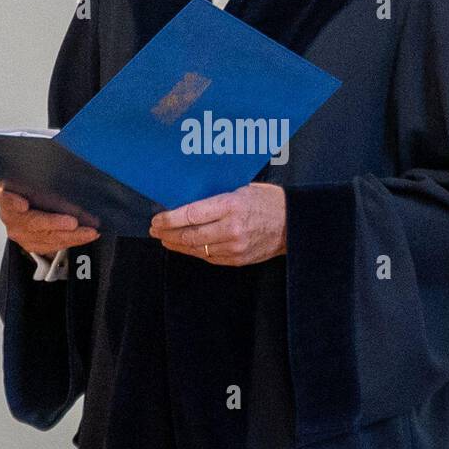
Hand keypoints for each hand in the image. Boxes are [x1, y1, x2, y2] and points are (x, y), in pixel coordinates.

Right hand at [0, 183, 99, 256]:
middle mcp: (10, 216)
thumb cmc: (30, 188)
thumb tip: (64, 166)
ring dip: (71, 235)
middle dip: (54, 223)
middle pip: (31, 222)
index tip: (24, 205)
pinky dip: (73, 240)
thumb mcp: (30, 178)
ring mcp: (20, 233)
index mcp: (4, 195)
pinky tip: (87, 235)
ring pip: (47, 237)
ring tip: (89, 231)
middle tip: (73, 223)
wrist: (24, 206)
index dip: (12, 201)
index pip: (3, 197)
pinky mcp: (31, 244)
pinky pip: (54, 245)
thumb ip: (39, 176)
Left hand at [149, 182, 286, 265]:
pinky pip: (208, 257)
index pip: (191, 214)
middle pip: (189, 234)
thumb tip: (186, 199)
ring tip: (165, 238)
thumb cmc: (267, 201)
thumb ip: (215, 196)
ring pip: (196, 249)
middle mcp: (231, 228)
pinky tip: (184, 246)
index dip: (169, 218)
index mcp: (231, 205)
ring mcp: (234, 247)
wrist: (292, 223)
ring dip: (177, 244)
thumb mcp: (241, 188)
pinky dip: (193, 252)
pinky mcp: (237, 260)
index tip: (157, 218)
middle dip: (167, 232)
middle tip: (155, 229)